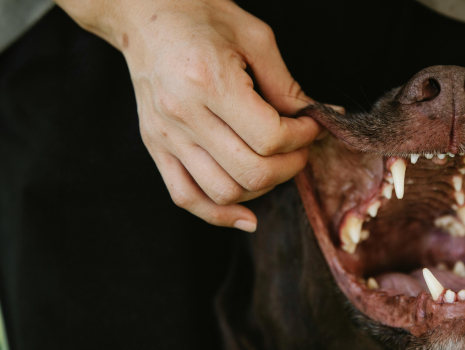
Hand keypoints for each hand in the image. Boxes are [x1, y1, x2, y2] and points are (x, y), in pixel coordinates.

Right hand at [57, 0, 320, 231]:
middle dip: (290, 165)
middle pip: (251, 171)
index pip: (270, 137)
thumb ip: (286, 84)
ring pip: (223, 192)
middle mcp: (183, 114)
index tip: (312, 124)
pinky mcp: (155, 145)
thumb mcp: (254, 37)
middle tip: (301, 147)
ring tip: (275, 164)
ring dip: (261, 187)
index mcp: (209, 82)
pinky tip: (246, 214)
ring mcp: (165, 135)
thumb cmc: (200, 16)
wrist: (143, 12)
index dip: (303, 137)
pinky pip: (186, 197)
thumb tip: (321, 116)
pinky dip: (218, 214)